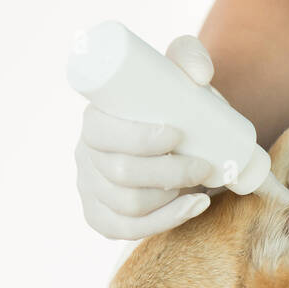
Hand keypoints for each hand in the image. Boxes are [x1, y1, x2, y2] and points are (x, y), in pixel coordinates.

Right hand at [75, 35, 221, 239]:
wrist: (177, 143)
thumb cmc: (174, 106)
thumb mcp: (178, 75)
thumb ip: (189, 57)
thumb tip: (200, 76)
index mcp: (93, 120)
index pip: (101, 132)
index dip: (137, 138)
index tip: (176, 134)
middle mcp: (84, 156)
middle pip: (120, 173)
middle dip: (167, 172)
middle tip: (203, 166)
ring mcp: (91, 190)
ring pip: (128, 204)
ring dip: (169, 198)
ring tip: (200, 184)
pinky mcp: (103, 218)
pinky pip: (127, 230)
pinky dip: (166, 221)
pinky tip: (194, 207)